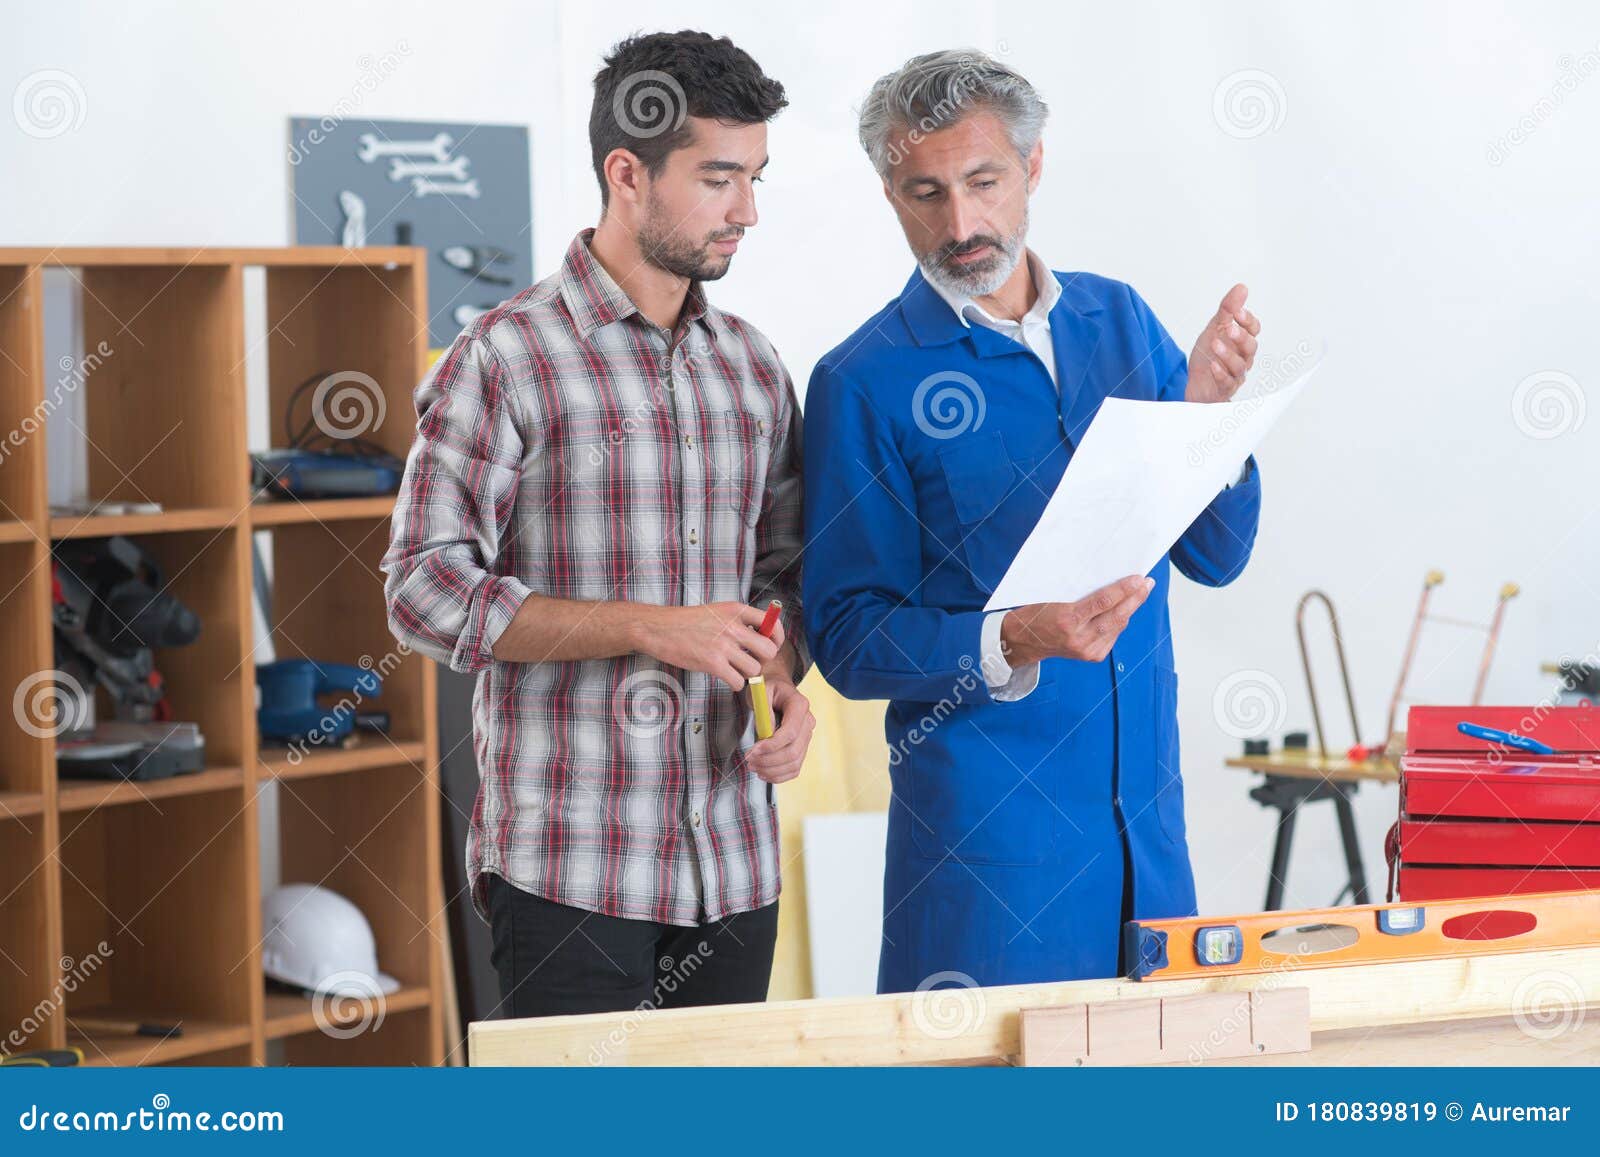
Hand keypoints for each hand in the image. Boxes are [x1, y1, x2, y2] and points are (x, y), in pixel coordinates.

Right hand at [634, 602, 778, 691]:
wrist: (659, 628)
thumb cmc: (687, 621)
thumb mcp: (718, 611)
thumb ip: (739, 620)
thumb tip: (762, 635)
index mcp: (737, 610)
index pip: (772, 624)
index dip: (776, 639)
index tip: (771, 647)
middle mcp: (734, 627)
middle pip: (769, 651)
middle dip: (762, 660)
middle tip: (750, 661)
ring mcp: (724, 646)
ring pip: (754, 669)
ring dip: (746, 674)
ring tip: (734, 669)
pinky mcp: (713, 663)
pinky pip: (738, 682)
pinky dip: (734, 684)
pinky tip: (725, 677)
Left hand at [745, 678, 813, 784]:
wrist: (779, 688)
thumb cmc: (768, 688)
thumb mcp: (761, 690)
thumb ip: (763, 709)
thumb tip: (766, 734)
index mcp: (800, 705)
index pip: (790, 733)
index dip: (771, 746)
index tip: (752, 751)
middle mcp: (808, 722)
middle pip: (792, 751)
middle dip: (768, 760)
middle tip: (748, 760)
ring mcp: (807, 736)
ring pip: (794, 763)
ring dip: (771, 770)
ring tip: (753, 766)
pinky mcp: (802, 747)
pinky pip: (795, 768)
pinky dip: (779, 776)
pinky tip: (764, 773)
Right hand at [999, 575, 1153, 666]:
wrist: (1024, 641)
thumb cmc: (1038, 614)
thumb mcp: (1053, 597)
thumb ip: (1082, 594)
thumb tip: (1111, 581)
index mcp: (1067, 620)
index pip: (1103, 602)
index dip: (1124, 590)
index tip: (1138, 578)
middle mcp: (1079, 638)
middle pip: (1117, 616)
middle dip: (1135, 598)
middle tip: (1147, 583)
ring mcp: (1087, 650)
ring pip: (1118, 626)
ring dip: (1131, 608)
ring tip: (1141, 592)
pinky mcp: (1093, 656)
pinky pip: (1113, 635)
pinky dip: (1120, 621)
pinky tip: (1126, 609)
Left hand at [1185, 284, 1259, 402]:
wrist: (1196, 384)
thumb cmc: (1209, 356)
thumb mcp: (1214, 329)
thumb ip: (1228, 310)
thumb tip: (1241, 288)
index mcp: (1241, 342)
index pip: (1253, 329)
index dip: (1248, 321)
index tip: (1238, 312)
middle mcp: (1242, 358)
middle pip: (1250, 347)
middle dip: (1241, 337)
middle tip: (1229, 328)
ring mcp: (1235, 375)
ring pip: (1239, 366)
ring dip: (1228, 354)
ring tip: (1215, 344)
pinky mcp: (1224, 389)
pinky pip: (1227, 383)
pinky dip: (1220, 374)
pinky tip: (1213, 366)